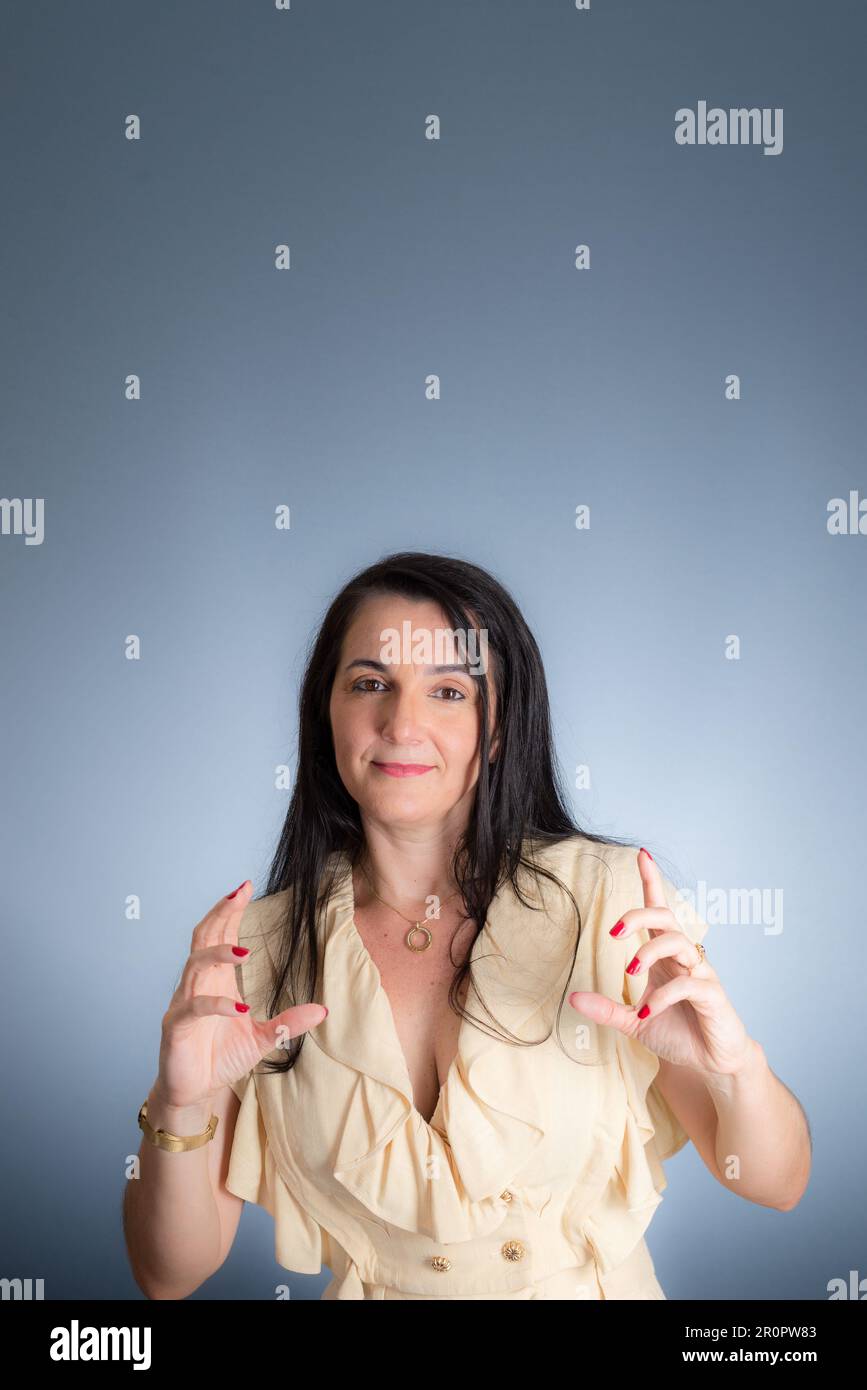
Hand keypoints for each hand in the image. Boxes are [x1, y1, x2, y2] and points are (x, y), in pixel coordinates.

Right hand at [153, 881, 327, 1108]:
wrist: (194, 1092)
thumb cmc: (221, 1058)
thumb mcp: (263, 1038)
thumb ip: (288, 1022)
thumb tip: (323, 1010)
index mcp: (217, 979)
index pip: (220, 934)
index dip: (231, 910)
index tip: (247, 886)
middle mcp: (199, 984)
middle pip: (204, 937)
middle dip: (220, 913)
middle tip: (239, 893)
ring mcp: (184, 1003)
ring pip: (195, 965)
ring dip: (219, 955)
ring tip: (245, 952)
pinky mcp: (176, 1026)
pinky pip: (194, 1007)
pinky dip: (217, 1004)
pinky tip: (239, 1006)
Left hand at [568, 848, 752, 1075]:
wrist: (709, 1064)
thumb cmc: (676, 1032)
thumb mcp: (633, 1021)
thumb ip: (606, 1008)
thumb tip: (572, 997)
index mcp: (665, 956)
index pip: (659, 910)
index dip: (652, 881)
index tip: (642, 855)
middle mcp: (684, 958)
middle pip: (666, 917)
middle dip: (639, 915)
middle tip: (613, 933)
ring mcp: (700, 975)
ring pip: (679, 942)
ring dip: (649, 953)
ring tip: (630, 974)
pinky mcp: (713, 997)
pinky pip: (689, 984)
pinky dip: (663, 996)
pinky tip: (647, 1011)